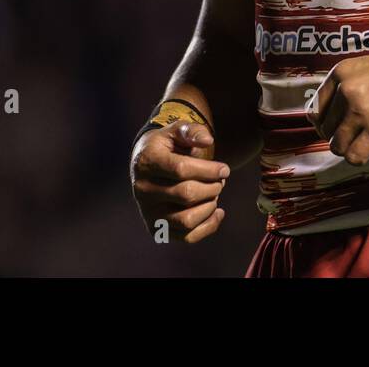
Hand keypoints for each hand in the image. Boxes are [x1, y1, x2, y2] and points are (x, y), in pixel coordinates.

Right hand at [130, 121, 229, 242]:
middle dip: (212, 187)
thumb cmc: (167, 146)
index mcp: (147, 162)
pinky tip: (217, 211)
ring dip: (210, 206)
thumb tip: (208, 140)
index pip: (180, 169)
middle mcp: (143, 190)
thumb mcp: (175, 131)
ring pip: (186, 220)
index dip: (208, 170)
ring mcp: (148, 212)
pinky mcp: (157, 229)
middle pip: (186, 194)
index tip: (225, 168)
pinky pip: (187, 237)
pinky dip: (208, 226)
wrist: (146, 164)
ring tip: (214, 193)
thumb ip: (192, 131)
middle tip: (221, 180)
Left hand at [309, 44, 368, 166]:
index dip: (324, 122)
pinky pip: (354, 155)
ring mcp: (361, 112)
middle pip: (325, 128)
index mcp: (340, 73)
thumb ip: (344, 87)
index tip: (335, 127)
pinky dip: (358, 158)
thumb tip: (324, 117)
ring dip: (347, 148)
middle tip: (353, 136)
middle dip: (337, 136)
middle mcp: (346, 91)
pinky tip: (368, 151)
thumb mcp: (365, 68)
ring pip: (337, 145)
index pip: (316, 108)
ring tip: (361, 143)